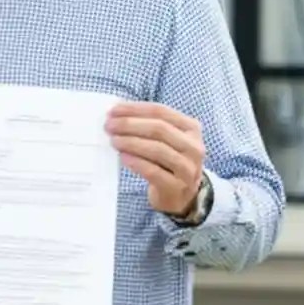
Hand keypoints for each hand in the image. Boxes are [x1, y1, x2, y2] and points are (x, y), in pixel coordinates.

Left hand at [106, 101, 204, 217]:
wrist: (180, 195)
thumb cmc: (167, 161)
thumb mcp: (167, 140)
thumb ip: (147, 125)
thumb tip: (116, 113)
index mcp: (191, 128)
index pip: (161, 111)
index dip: (135, 109)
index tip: (113, 110)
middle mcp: (194, 147)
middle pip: (159, 129)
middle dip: (130, 125)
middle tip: (109, 126)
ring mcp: (188, 168)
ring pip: (157, 149)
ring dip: (131, 142)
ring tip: (113, 140)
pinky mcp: (177, 187)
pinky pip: (154, 171)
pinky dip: (136, 162)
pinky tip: (123, 157)